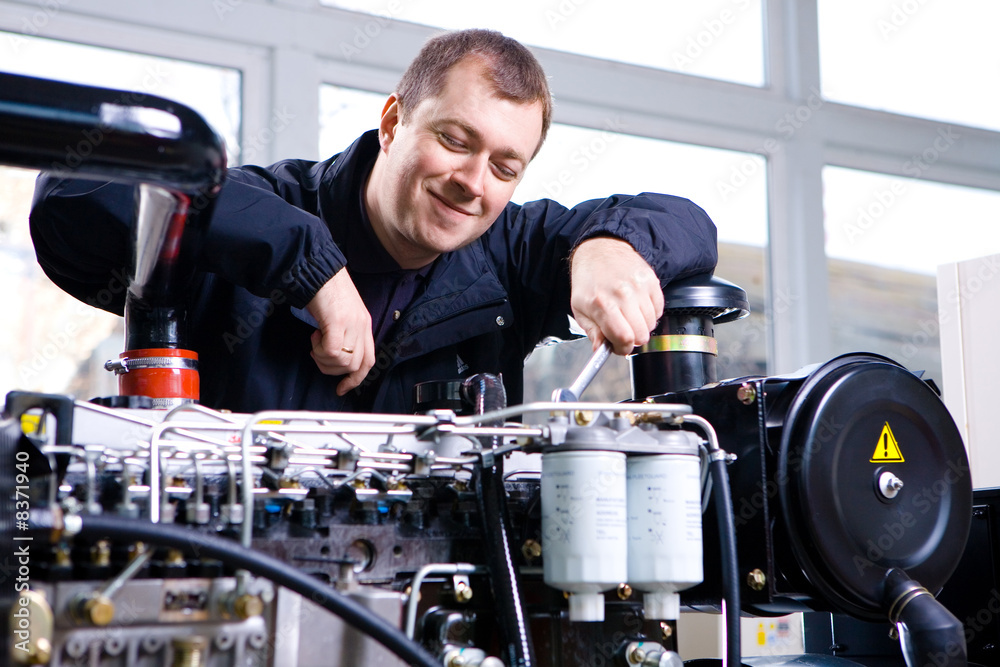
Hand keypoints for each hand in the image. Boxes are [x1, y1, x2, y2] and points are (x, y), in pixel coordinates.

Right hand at [305, 267, 375, 395]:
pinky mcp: (338, 322)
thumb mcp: (341, 314)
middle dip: (334, 370)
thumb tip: (335, 355)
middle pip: (356, 366)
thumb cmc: (325, 290)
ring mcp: (352, 324)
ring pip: (345, 362)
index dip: (356, 379)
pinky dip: (320, 351)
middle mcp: (362, 326)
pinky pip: (333, 352)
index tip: (342, 389)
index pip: (369, 361)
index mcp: (365, 325)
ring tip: (316, 342)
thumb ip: (344, 333)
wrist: (318, 269)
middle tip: (318, 355)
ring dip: (325, 359)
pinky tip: (314, 337)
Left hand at [569, 237, 663, 355]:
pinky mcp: (651, 280)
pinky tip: (637, 306)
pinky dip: (650, 313)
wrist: (601, 250)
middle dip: (632, 339)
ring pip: (652, 324)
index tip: (618, 347)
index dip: (622, 348)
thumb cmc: (589, 281)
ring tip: (628, 315)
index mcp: (602, 304)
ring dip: (641, 325)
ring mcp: (639, 286)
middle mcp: (623, 294)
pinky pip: (659, 309)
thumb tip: (600, 349)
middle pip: (641, 334)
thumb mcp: (580, 308)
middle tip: (623, 331)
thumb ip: (592, 332)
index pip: (624, 338)